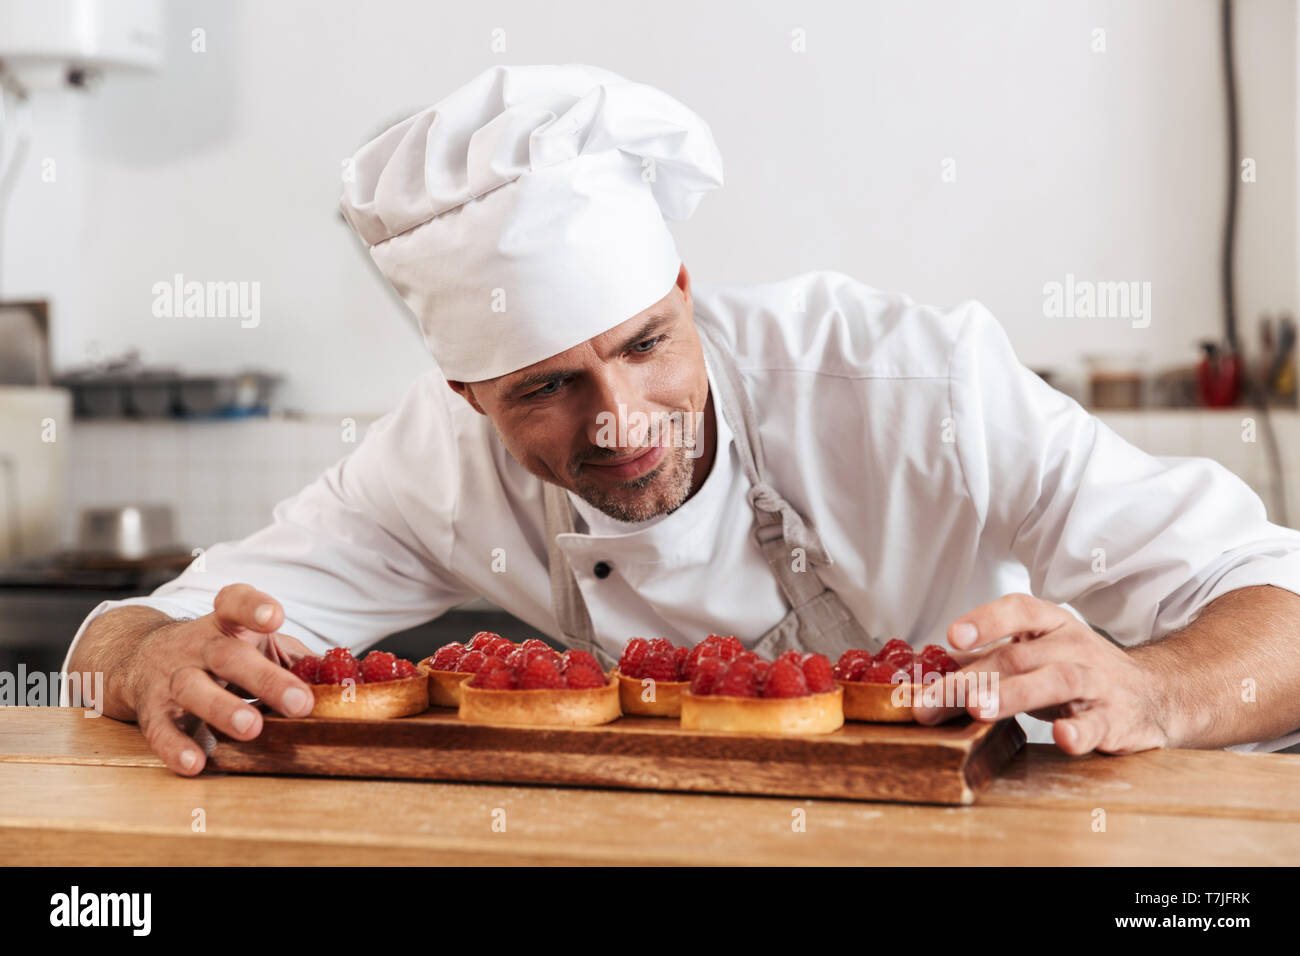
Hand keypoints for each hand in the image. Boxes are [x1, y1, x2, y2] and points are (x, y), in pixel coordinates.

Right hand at [125, 584, 314, 775]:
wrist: (140, 658)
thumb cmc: (221, 653)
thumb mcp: (257, 647)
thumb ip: (299, 661)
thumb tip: (353, 682)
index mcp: (227, 624)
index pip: (236, 603)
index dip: (254, 607)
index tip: (275, 617)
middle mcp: (198, 645)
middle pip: (228, 657)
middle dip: (265, 679)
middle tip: (301, 704)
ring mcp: (171, 676)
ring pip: (193, 688)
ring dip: (223, 709)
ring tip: (252, 728)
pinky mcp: (152, 710)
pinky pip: (161, 729)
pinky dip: (176, 747)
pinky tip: (196, 762)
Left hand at [911, 593, 1172, 754]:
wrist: (1153, 695)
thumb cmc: (1077, 671)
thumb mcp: (1033, 655)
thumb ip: (984, 659)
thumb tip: (929, 665)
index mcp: (1051, 624)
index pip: (1017, 610)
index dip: (985, 621)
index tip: (952, 637)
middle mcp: (1073, 646)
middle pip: (1018, 657)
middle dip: (971, 679)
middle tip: (932, 700)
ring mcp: (1096, 682)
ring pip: (1055, 681)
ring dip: (1013, 695)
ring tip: (978, 709)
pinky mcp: (1115, 719)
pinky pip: (1096, 724)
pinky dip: (1079, 731)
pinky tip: (1061, 737)